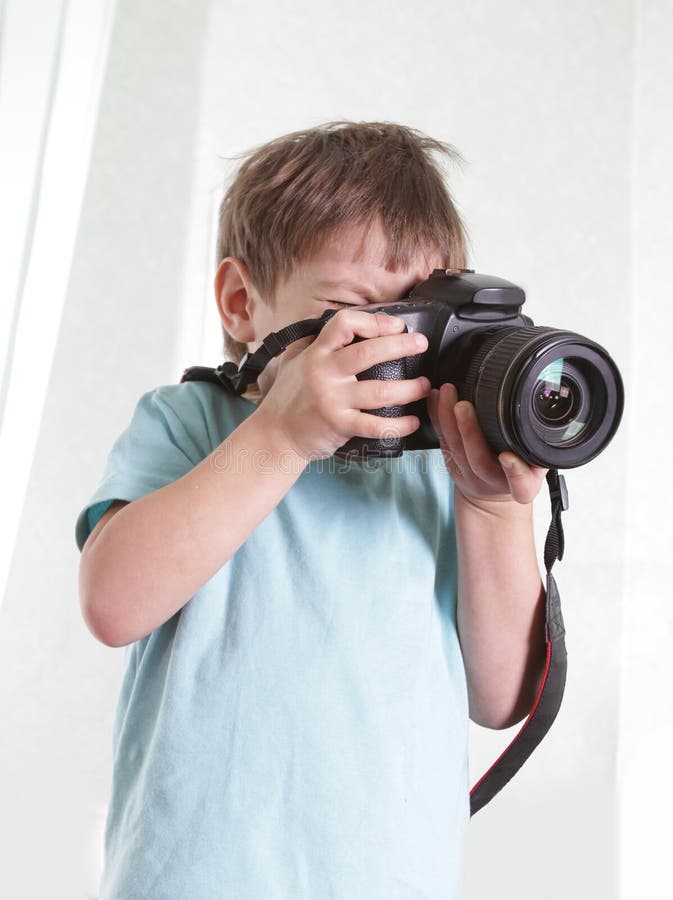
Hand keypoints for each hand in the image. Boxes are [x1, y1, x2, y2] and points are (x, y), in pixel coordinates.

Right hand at [255, 309, 431, 460]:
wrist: (274, 435)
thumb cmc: (288, 397)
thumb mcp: (295, 361)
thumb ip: (317, 344)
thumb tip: (348, 327)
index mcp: (316, 353)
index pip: (345, 323)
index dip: (374, 321)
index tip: (396, 326)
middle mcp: (324, 373)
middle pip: (368, 352)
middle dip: (401, 345)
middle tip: (421, 344)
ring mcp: (332, 400)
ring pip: (380, 391)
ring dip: (409, 388)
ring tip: (424, 385)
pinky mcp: (339, 425)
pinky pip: (375, 426)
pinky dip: (398, 425)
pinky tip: (412, 422)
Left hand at [427, 383, 546, 505]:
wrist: (491, 501)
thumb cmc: (518, 478)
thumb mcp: (540, 470)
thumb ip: (544, 454)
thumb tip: (561, 428)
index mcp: (520, 485)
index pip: (520, 484)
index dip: (515, 472)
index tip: (508, 457)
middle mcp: (491, 481)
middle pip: (478, 460)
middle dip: (469, 431)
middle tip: (463, 405)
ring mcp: (468, 474)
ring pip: (455, 449)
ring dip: (447, 419)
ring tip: (447, 393)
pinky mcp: (451, 463)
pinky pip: (441, 439)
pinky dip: (436, 417)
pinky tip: (433, 398)